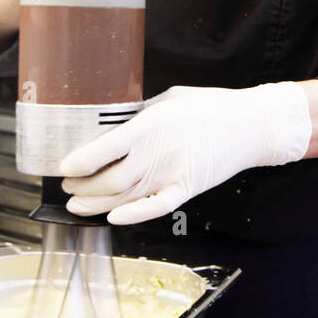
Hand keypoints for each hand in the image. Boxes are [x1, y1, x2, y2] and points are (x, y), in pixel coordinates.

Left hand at [58, 83, 312, 224]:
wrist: (253, 126)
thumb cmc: (212, 106)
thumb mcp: (170, 98)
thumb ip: (140, 114)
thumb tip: (114, 125)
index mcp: (148, 125)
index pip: (100, 150)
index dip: (76, 164)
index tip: (64, 168)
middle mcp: (156, 153)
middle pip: (106, 181)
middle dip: (81, 188)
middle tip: (70, 186)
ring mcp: (171, 175)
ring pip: (123, 199)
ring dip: (96, 205)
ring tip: (78, 205)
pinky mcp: (186, 190)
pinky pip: (154, 209)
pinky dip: (132, 216)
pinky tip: (114, 219)